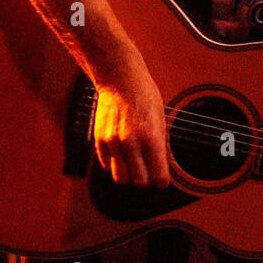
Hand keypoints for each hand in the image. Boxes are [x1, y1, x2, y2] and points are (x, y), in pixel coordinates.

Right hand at [94, 61, 169, 188]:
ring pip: (120, 178)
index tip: (162, 180)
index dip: (162, 181)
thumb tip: (159, 170)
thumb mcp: (160, 119)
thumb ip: (158, 145)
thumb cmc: (145, 97)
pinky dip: (114, 163)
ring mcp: (113, 142)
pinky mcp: (100, 140)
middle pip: (139, 182)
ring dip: (128, 175)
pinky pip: (107, 165)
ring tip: (134, 165)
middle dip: (146, 180)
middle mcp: (131, 142)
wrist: (120, 79)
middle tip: (148, 173)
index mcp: (151, 137)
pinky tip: (121, 152)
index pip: (158, 176)